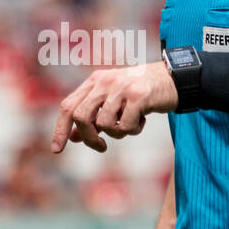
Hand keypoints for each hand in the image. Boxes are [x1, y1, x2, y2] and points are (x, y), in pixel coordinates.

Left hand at [51, 61, 176, 153]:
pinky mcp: (138, 96)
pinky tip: (143, 119)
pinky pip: (125, 125)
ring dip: (117, 133)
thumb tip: (72, 136)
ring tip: (130, 124)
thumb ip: (93, 115)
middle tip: (101, 147)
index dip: (60, 129)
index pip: (68, 106)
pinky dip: (133, 130)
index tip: (56, 150)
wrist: (173, 79)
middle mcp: (104, 81)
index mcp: (95, 81)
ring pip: (104, 124)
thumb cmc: (140, 94)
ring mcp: (121, 87)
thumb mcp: (113, 102)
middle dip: (89, 137)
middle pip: (81, 116)